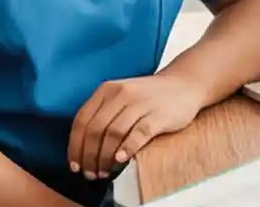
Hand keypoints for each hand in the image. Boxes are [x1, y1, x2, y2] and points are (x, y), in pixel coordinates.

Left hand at [68, 73, 205, 180]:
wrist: (185, 85)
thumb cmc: (150, 96)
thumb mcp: (121, 96)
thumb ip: (103, 114)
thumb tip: (83, 147)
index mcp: (107, 90)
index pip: (82, 120)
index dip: (75, 146)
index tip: (74, 164)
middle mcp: (121, 94)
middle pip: (95, 130)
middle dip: (89, 156)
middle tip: (90, 173)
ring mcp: (140, 103)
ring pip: (113, 133)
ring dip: (105, 157)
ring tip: (105, 172)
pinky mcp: (158, 115)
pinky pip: (138, 133)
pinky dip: (127, 148)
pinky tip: (121, 160)